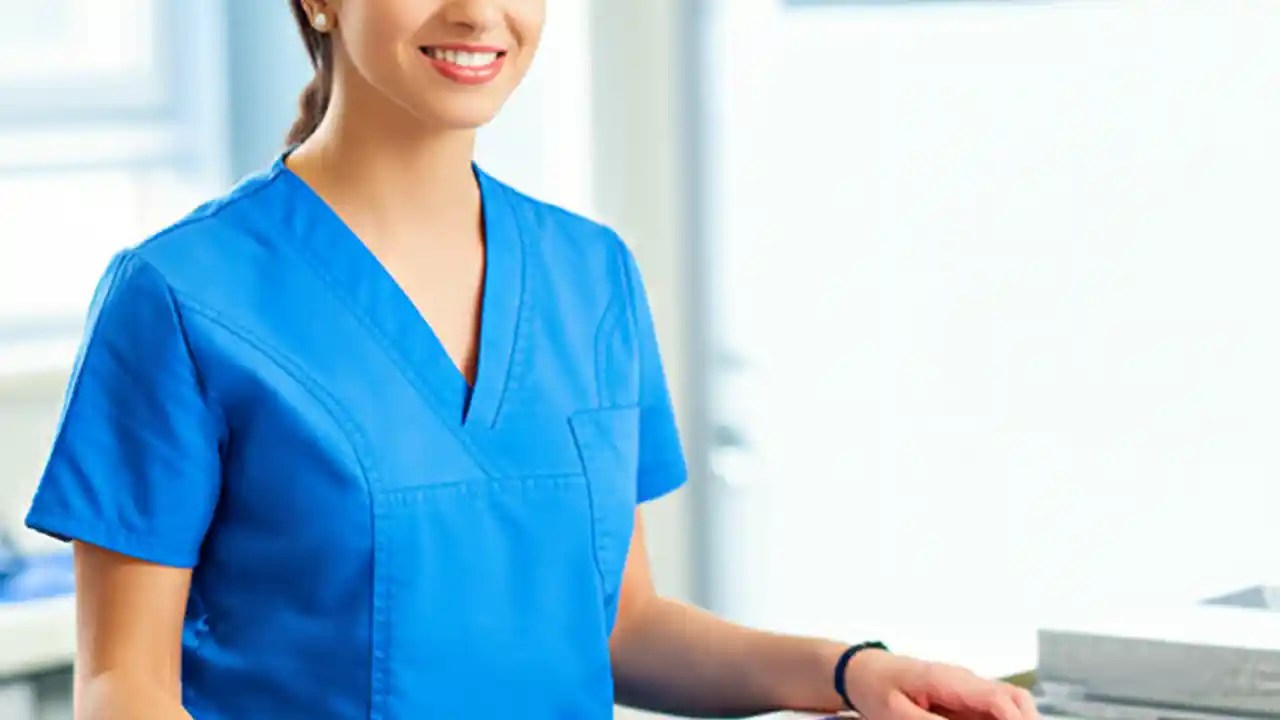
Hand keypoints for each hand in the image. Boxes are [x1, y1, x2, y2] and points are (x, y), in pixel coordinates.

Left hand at [844, 650, 1038, 719]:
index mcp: (950, 680)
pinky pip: (993, 713)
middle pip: (1015, 699)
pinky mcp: (964, 701)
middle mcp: (966, 682)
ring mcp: (968, 690)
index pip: (999, 698)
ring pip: (1009, 706)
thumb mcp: (897, 713)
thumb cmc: (877, 687)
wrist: (864, 671)